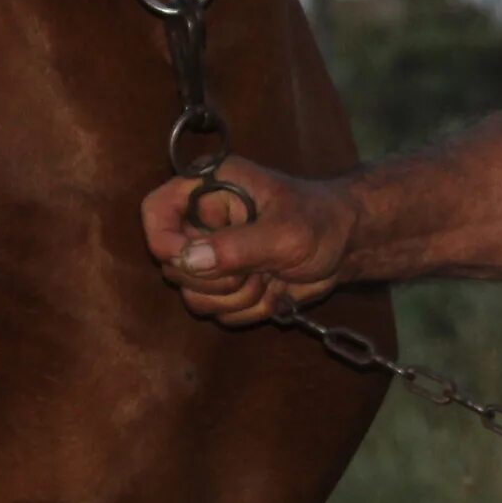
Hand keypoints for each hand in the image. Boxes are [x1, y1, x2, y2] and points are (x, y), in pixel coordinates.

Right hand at [138, 160, 354, 326]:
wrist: (345, 246)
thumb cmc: (319, 221)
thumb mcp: (284, 232)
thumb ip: (237, 246)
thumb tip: (188, 258)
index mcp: (209, 189)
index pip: (155, 211)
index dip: (163, 241)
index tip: (192, 260)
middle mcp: (203, 222)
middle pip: (172, 265)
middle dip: (217, 279)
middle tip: (256, 268)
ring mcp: (212, 256)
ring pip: (194, 296)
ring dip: (236, 298)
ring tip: (268, 277)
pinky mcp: (225, 286)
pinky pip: (217, 313)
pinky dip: (248, 310)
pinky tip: (272, 290)